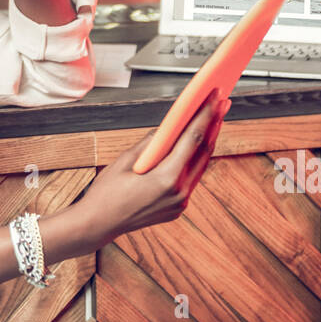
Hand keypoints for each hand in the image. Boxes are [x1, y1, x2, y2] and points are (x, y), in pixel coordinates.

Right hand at [75, 92, 230, 248]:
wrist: (98, 224)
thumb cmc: (107, 192)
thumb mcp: (126, 159)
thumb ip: (153, 142)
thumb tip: (171, 127)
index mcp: (166, 179)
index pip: (193, 139)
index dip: (205, 115)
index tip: (214, 97)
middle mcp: (179, 192)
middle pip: (204, 152)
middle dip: (214, 125)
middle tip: (222, 103)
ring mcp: (180, 202)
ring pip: (201, 165)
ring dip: (207, 141)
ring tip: (214, 120)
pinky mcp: (178, 207)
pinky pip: (192, 178)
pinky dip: (195, 159)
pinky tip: (196, 145)